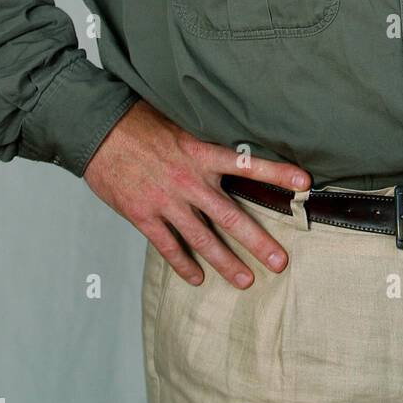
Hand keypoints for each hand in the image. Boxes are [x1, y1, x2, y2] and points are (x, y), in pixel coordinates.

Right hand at [82, 100, 310, 289]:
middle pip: (231, 216)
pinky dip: (183, 264)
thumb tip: (232, 147)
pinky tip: (196, 277)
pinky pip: (169, 246)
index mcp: (201, 152)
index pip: (248, 163)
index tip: (304, 182)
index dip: (277, 172)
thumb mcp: (180, 123)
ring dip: (226, 262)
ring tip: (246, 280)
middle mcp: (189, 180)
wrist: (97, 130)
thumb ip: (204, 141)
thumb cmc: (139, 122)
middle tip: (280, 262)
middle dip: (258, 242)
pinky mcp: (144, 215)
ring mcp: (166, 201)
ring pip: (203, 239)